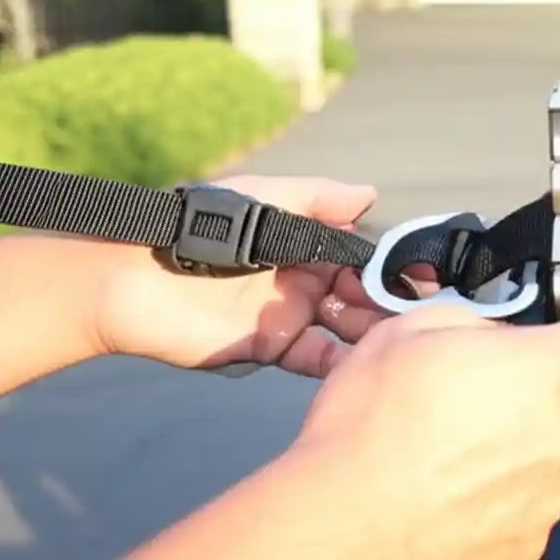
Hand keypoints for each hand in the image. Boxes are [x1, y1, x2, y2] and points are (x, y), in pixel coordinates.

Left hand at [95, 175, 396, 376]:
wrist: (135, 279)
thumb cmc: (200, 227)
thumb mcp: (265, 199)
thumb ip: (319, 199)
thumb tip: (372, 195)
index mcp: (306, 242)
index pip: (362, 258)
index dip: (392, 270)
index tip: (424, 282)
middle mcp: (304, 279)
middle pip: (360, 296)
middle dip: (388, 306)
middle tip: (415, 316)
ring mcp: (290, 315)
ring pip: (346, 328)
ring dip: (373, 334)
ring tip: (401, 340)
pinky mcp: (272, 348)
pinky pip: (317, 358)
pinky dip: (343, 363)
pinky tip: (367, 364)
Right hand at [286, 304, 559, 559]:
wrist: (349, 529)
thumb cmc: (368, 434)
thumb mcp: (403, 333)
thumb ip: (467, 320)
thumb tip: (486, 332)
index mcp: (534, 371)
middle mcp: (554, 431)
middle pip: (553, 403)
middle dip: (512, 400)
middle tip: (452, 408)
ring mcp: (546, 490)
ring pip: (534, 457)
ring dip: (500, 453)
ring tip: (438, 459)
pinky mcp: (529, 540)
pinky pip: (520, 506)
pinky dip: (490, 500)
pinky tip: (444, 496)